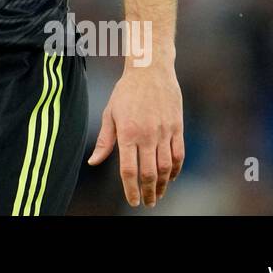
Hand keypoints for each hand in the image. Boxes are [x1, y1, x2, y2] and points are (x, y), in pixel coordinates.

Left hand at [86, 61, 183, 207]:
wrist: (150, 70)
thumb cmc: (126, 91)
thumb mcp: (109, 113)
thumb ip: (105, 141)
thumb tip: (93, 162)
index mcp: (127, 132)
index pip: (129, 169)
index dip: (131, 189)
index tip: (133, 201)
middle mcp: (147, 134)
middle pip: (149, 173)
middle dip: (148, 192)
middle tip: (148, 202)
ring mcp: (164, 131)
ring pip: (166, 167)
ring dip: (163, 184)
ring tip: (159, 194)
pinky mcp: (177, 127)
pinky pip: (179, 154)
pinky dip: (176, 169)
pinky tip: (171, 177)